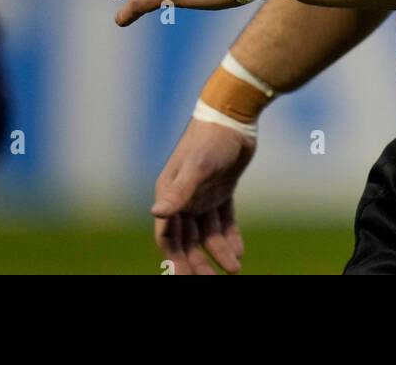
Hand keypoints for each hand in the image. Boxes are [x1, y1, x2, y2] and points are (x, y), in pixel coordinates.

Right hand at [153, 117, 255, 275]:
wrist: (234, 115)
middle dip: (198, 261)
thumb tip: (156, 212)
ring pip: (207, 232)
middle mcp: (183, 197)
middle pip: (187, 240)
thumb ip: (179, 191)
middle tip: (213, 280)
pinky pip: (224, 219)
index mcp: (170, 194)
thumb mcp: (197, 166)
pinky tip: (238, 251)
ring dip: (219, 251)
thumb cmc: (211, 139)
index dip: (176, 259)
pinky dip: (229, 236)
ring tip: (235, 269)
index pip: (168, 236)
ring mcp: (203, 194)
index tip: (185, 278)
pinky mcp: (222, 189)